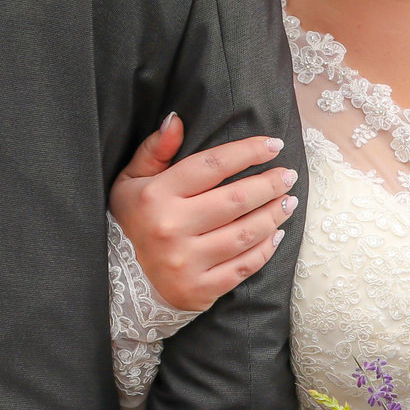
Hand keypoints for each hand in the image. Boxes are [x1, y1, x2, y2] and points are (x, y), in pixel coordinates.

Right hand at [110, 114, 293, 314]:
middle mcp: (171, 228)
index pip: (213, 166)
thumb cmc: (135, 220)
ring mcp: (186, 262)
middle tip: (288, 175)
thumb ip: (156, 149)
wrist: (121, 279)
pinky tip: (276, 234)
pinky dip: (265, 250)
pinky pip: (243, 267)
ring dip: (274, 215)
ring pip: (245, 233)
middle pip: (236, 199)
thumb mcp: (132, 180)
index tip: (273, 145)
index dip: (248, 152)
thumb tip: (177, 119)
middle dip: (270, 184)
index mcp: (156, 195)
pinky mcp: (199, 289)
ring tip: (288, 201)